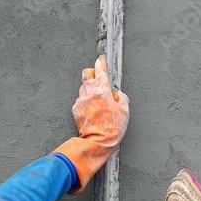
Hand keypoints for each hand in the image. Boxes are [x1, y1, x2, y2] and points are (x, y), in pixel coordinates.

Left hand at [54, 55, 129, 192]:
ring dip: (90, 89)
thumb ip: (121, 97)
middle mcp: (89, 91)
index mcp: (102, 89)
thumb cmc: (112, 127)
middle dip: (92, 73)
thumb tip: (116, 94)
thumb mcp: (125, 110)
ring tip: (98, 99)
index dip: (102, 62)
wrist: (98, 141)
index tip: (102, 59)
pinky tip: (93, 110)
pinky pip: (81, 100)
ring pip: (83, 87)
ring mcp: (80, 100)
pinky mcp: (75, 109)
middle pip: (86, 73)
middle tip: (99, 78)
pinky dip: (86, 102)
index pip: (100, 69)